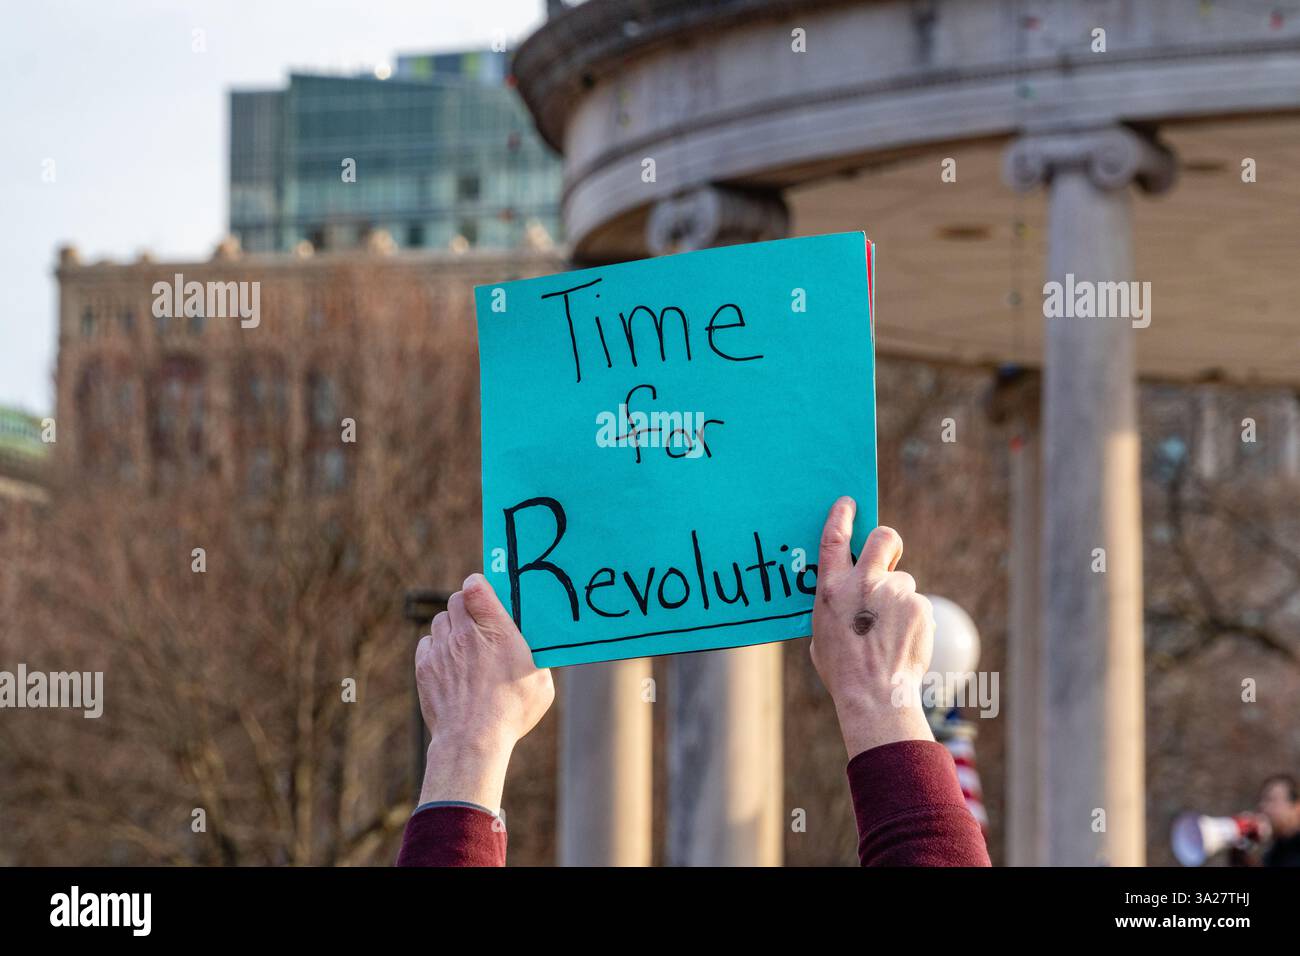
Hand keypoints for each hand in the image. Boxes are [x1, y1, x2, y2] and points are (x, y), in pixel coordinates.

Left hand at [415, 573, 554, 810]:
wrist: (472, 740)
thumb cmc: (511, 712)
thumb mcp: (540, 682)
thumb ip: (533, 658)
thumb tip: (531, 651)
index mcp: (496, 631)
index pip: (476, 587)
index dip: (478, 584)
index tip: (484, 592)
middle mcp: (465, 634)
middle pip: (456, 599)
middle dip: (467, 606)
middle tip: (478, 621)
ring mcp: (441, 650)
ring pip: (440, 621)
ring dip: (452, 627)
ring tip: (465, 645)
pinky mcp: (425, 668)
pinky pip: (427, 644)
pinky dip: (437, 648)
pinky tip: (450, 663)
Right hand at [809, 496, 935, 757]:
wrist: (876, 696)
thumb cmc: (842, 670)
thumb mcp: (821, 632)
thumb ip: (835, 604)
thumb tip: (847, 592)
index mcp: (831, 589)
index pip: (834, 539)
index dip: (841, 515)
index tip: (848, 503)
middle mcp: (863, 583)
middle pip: (883, 538)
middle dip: (887, 542)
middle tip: (888, 555)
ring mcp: (894, 593)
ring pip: (902, 582)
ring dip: (897, 600)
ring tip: (889, 632)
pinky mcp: (920, 607)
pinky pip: (916, 604)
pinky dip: (912, 620)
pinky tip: (902, 641)